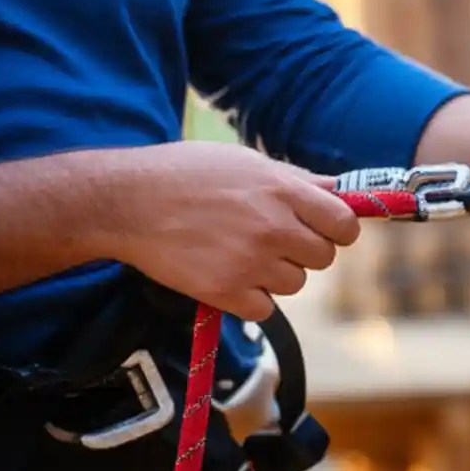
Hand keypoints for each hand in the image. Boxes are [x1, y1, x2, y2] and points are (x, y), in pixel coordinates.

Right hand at [104, 141, 359, 320]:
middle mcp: (273, 227)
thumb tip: (339, 190)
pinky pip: (264, 309)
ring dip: (276, 275)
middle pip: (323, 257)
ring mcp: (249, 262)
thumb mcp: (246, 161)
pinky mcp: (224, 291)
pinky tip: (228, 275)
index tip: (325, 230)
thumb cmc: (185, 173)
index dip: (339, 229)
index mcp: (282, 190)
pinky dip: (251, 299)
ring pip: (295, 284)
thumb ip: (297, 179)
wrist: (126, 202)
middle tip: (274, 240)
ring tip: (241, 253)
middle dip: (305, 251)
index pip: (344, 223)